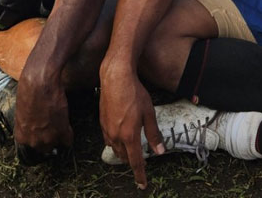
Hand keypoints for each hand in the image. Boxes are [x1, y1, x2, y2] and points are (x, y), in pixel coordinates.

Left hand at [14, 73, 73, 162]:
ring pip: (56, 145)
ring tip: (59, 124)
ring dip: (59, 137)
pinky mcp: (62, 132)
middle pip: (44, 149)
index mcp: (21, 137)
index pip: (31, 149)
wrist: (39, 82)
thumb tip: (34, 126)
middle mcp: (33, 141)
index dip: (38, 140)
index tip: (43, 135)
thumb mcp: (22, 112)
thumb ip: (27, 124)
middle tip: (52, 128)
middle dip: (48, 140)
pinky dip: (69, 134)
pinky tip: (67, 124)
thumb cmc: (28, 92)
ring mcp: (48, 138)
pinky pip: (68, 141)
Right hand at [99, 62, 163, 188]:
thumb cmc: (135, 93)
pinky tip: (120, 138)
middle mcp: (116, 136)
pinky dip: (115, 143)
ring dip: (124, 153)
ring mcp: (107, 129)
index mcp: (129, 136)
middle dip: (133, 163)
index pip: (136, 162)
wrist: (115, 78)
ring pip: (115, 150)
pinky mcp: (102, 122)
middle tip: (142, 165)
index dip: (140, 175)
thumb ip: (154, 134)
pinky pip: (108, 139)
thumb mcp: (150, 113)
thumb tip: (160, 151)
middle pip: (124, 158)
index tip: (143, 185)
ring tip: (131, 152)